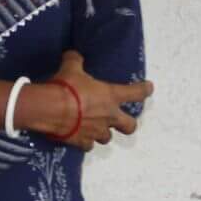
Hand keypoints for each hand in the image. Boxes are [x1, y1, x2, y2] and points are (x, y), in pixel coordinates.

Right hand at [39, 50, 153, 148]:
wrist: (51, 109)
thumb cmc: (67, 86)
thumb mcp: (71, 67)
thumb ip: (75, 60)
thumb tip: (73, 55)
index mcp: (111, 96)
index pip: (136, 92)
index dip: (144, 90)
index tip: (149, 88)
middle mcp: (109, 116)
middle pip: (130, 126)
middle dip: (128, 124)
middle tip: (123, 121)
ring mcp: (96, 132)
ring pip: (107, 138)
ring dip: (103, 133)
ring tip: (95, 128)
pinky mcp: (82, 142)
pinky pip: (88, 145)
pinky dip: (86, 142)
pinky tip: (80, 137)